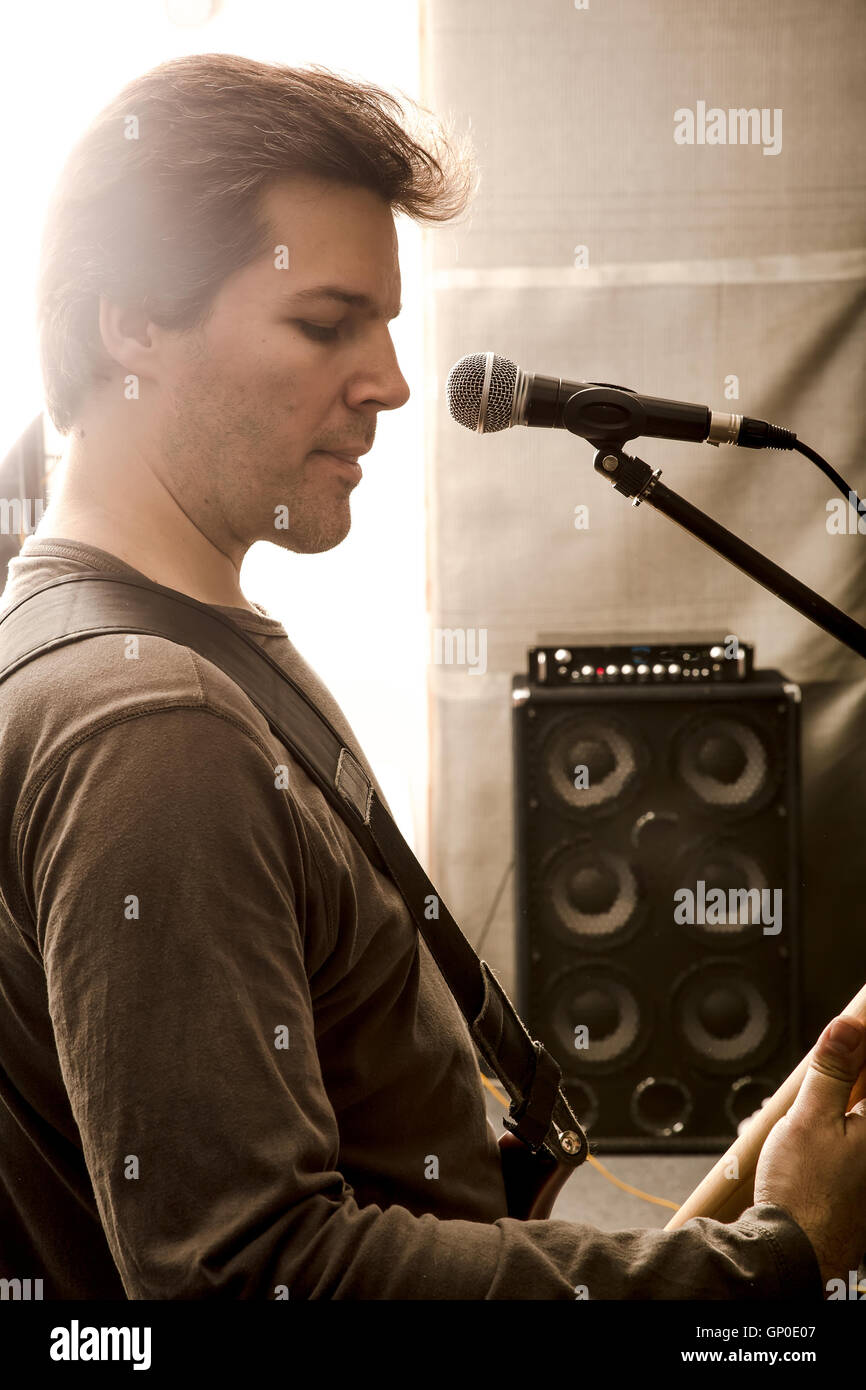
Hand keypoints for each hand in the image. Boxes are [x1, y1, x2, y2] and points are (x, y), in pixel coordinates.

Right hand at [754, 1014, 865, 1295]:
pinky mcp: (858, 1186)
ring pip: (850, 1119)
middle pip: (859, 1096)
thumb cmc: (803, 1195)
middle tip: (809, 1083)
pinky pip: (846, 1144)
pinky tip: (797, 1144)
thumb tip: (847, 1028)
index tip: (842, 1035)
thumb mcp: (809, 1117)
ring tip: (791, 1120)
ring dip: (824, 1107)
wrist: (794, 1253)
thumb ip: (831, 1069)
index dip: (854, 1047)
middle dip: (833, 1082)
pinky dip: (823, 1135)